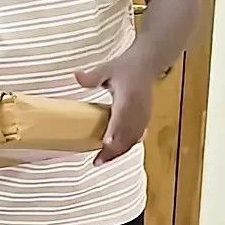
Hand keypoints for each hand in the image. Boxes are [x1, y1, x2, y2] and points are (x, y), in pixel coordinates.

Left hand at [76, 50, 154, 165]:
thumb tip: (76, 76)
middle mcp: (138, 109)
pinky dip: (126, 147)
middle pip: (127, 134)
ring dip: (119, 152)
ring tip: (102, 161)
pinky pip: (137, 137)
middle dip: (113, 150)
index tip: (105, 143)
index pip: (122, 116)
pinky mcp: (146, 119)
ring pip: (133, 139)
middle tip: (97, 161)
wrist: (148, 63)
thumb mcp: (107, 68)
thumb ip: (93, 76)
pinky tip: (114, 154)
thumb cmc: (126, 66)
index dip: (114, 131)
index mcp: (129, 96)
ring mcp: (144, 115)